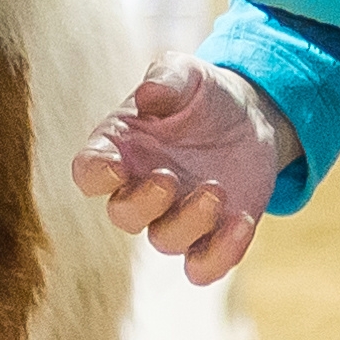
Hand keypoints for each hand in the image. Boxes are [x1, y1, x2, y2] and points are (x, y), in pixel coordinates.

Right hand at [72, 65, 290, 286]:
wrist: (250, 117)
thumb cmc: (203, 94)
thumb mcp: (188, 72)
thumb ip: (166, 76)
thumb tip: (148, 95)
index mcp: (119, 148)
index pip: (88, 172)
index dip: (95, 175)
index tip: (115, 165)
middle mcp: (139, 189)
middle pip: (123, 215)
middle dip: (143, 203)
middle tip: (169, 178)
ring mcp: (174, 217)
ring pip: (165, 241)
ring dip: (190, 222)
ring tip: (217, 189)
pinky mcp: (211, 237)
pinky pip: (204, 267)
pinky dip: (221, 255)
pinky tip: (242, 222)